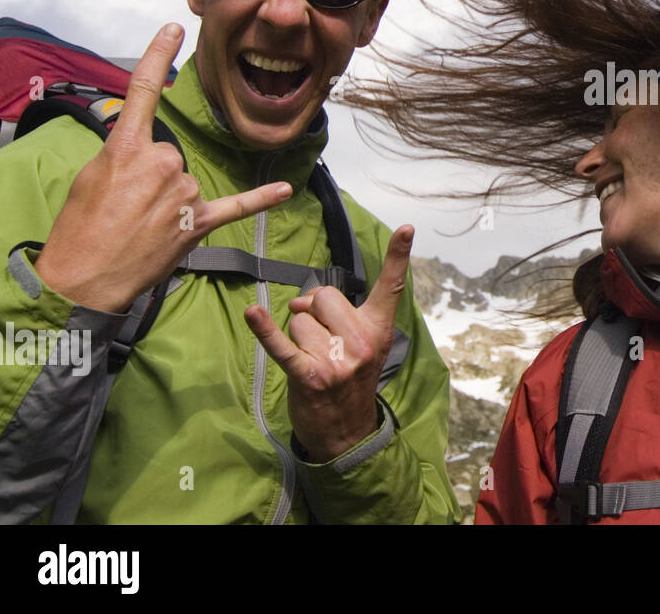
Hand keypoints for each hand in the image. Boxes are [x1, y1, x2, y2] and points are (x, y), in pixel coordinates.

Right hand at [34, 24, 293, 312]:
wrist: (84, 280)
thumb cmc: (80, 229)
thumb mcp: (90, 177)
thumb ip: (122, 155)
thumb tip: (141, 153)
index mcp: (127, 148)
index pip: (145, 91)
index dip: (159, 56)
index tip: (174, 30)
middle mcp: (162, 163)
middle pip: (168, 155)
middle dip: (149, 179)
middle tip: (123, 208)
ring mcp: (183, 192)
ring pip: (185, 182)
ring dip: (166, 202)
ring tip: (137, 226)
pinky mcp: (198, 221)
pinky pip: (237, 204)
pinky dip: (261, 197)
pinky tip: (285, 190)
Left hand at [244, 224, 413, 462]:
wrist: (346, 431)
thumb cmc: (351, 378)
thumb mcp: (362, 345)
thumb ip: (340, 314)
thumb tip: (300, 300)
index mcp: (378, 329)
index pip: (391, 286)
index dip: (399, 256)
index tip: (407, 227)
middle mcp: (361, 342)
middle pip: (323, 296)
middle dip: (313, 310)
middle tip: (322, 338)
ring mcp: (336, 360)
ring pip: (299, 320)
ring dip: (297, 335)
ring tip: (311, 358)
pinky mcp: (309, 376)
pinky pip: (282, 345)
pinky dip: (264, 330)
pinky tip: (252, 315)